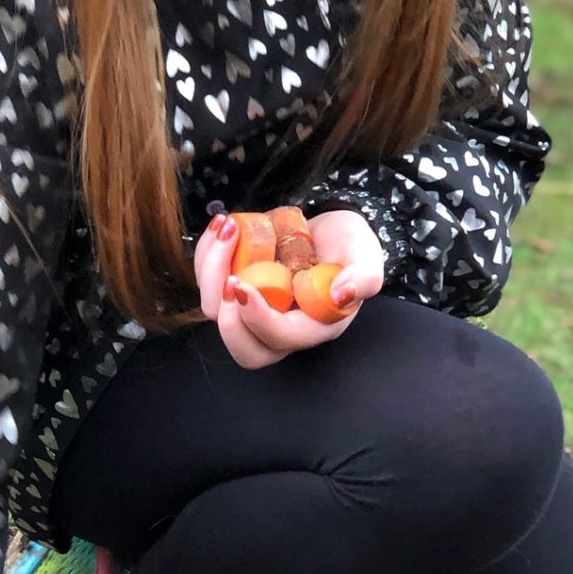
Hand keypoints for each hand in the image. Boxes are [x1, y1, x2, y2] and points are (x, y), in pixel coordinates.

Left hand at [193, 207, 384, 369]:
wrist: (330, 230)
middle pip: (243, 348)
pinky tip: (222, 225)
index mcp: (313, 327)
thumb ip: (364, 276)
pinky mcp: (237, 288)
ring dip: (210, 274)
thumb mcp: (366, 255)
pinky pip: (209, 285)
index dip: (258, 318)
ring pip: (218, 313)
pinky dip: (206, 256)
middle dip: (226, 316)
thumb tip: (341, 296)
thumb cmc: (349, 247)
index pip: (279, 338)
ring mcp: (255, 309)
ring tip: (228, 230)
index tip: (243, 284)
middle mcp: (280, 327)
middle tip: (229, 277)